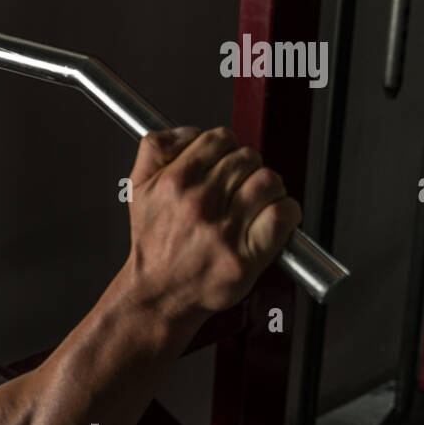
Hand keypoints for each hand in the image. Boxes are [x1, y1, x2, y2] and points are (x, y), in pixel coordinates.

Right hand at [123, 126, 301, 318]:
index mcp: (174, 182)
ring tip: (258, 201)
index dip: (226, 146)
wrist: (159, 293)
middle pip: (247, 157)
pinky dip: (287, 212)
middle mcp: (199, 204)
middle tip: (240, 186)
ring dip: (269, 188)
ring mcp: (224, 231)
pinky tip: (274, 218)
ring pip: (268, 181)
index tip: (225, 162)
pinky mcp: (246, 257)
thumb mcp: (137, 189)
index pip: (218, 138)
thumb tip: (187, 131)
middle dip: (247, 168)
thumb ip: (154, 149)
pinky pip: (282, 215)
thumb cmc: (154, 243)